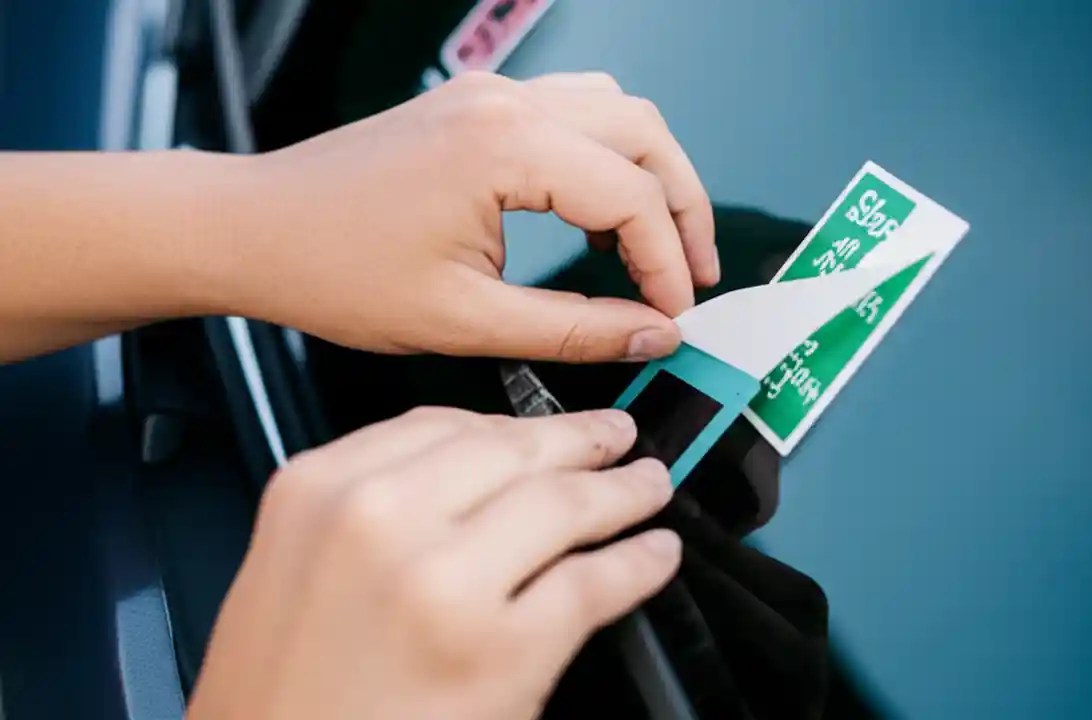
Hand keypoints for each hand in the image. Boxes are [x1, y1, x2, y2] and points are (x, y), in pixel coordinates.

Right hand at [187, 407, 680, 719]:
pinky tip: (654, 555)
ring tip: (648, 487)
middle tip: (616, 436)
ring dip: (624, 491)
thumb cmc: (279, 696)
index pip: (441, 423)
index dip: (512, 423)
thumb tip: (472, 476)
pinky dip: (639, 564)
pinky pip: (595, 584)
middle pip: (514, 451)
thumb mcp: (293, 569)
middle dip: (581, 439)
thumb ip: (367, 507)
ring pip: (566, 505)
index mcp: (320, 489)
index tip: (545, 426)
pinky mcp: (503, 650)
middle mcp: (380, 519)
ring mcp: (445, 581)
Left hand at [228, 71, 716, 361]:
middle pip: (645, 135)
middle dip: (682, 209)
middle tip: (690, 278)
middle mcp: (505, 102)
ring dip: (649, 176)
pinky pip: (573, 112)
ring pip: (616, 113)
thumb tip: (652, 335)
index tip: (675, 316)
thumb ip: (574, 329)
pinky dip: (605, 158)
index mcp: (504, 147)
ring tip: (656, 248)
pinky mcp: (474, 105)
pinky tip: (599, 214)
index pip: (632, 196)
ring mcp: (488, 94)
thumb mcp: (464, 321)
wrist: (251, 230)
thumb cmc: (332, 269)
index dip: (669, 263)